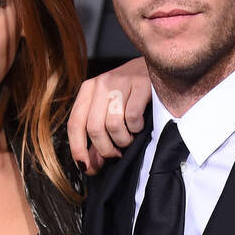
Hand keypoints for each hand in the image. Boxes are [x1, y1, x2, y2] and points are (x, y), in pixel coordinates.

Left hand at [67, 57, 150, 175]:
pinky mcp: (141, 84)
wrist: (159, 68)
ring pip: (113, 125)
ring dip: (123, 140)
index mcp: (89, 89)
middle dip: (105, 149)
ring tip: (129, 137)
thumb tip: (90, 165)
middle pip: (94, 128)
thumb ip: (98, 136)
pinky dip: (136, 128)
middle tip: (116, 154)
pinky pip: (132, 117)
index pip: (75, 123)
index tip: (86, 167)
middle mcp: (102, 83)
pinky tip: (139, 125)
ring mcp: (121, 81)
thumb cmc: (131, 94)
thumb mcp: (109, 109)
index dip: (78, 149)